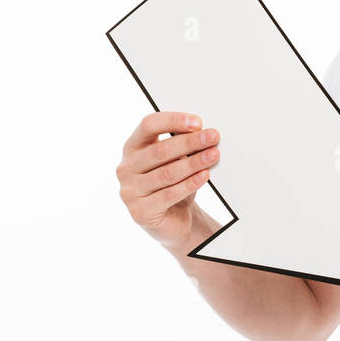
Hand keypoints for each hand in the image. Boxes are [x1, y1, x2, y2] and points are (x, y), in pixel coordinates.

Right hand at [115, 111, 220, 247]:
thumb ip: (181, 147)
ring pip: (166, 173)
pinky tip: (204, 176)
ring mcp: (130, 191)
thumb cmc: (173, 184)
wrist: (172, 219)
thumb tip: (203, 132)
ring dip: (194, 162)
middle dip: (190, 142)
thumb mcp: (176, 160)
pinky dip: (190, 184)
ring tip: (213, 155)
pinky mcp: (140, 211)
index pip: (148, 126)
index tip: (197, 122)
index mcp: (132, 148)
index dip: (173, 121)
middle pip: (160, 150)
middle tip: (213, 137)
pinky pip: (169, 195)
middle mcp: (126, 168)